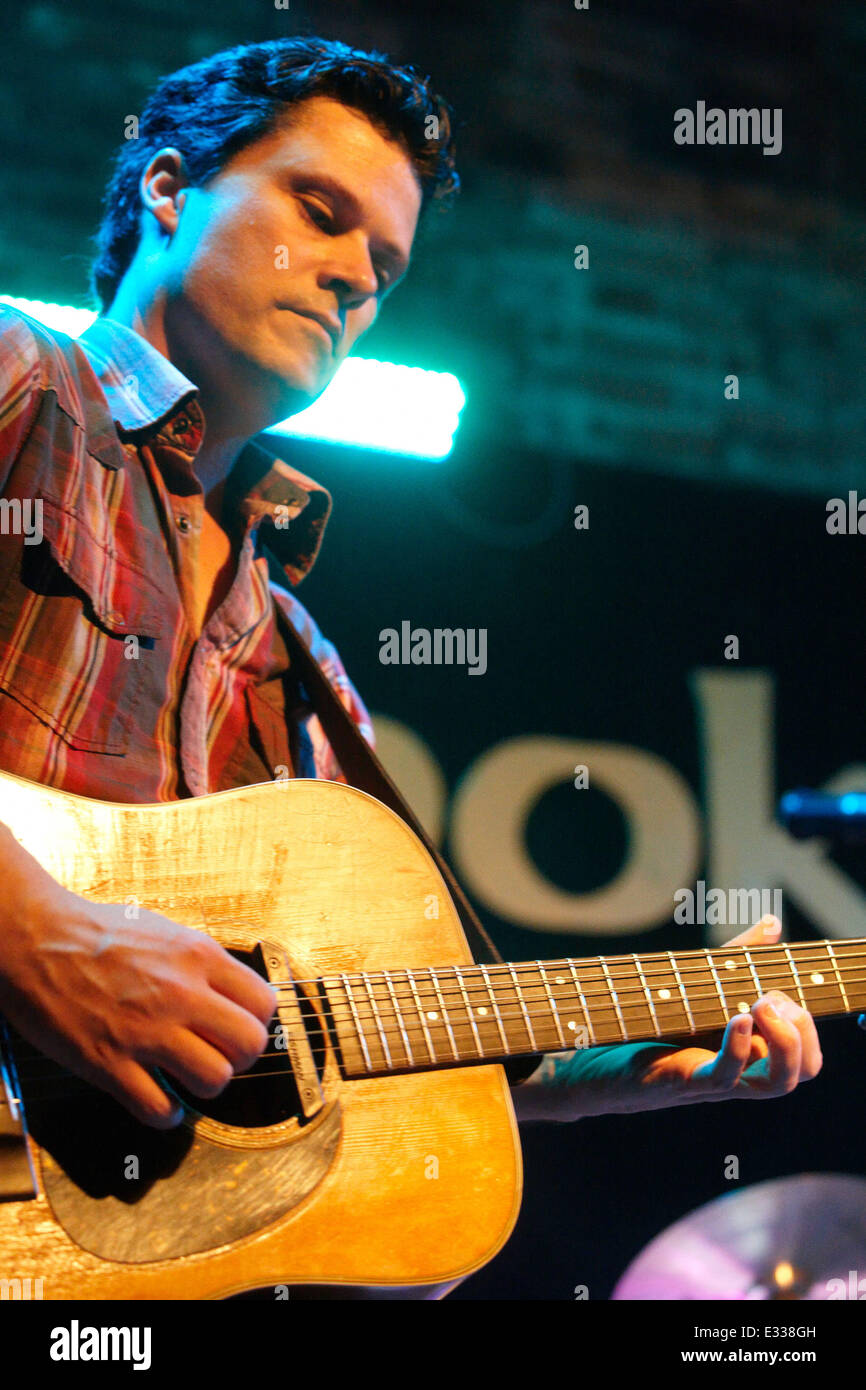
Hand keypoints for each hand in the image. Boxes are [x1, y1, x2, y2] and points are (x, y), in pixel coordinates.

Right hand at [0, 874, 276, 1129]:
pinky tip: (160, 1101)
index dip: (257, 1022)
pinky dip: (166, 1114)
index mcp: (198, 957)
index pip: (264, 1002)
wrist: (35, 939)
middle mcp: (180, 993)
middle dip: (240, 1058)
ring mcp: (146, 1031)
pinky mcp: (109, 1062)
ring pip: (213, 1080)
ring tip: (188, 1078)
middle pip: (249, 1045)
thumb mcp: (165, 931)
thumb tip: (232, 992)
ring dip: (205, 1087)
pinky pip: (158, 1107)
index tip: (240, 1028)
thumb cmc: (95, 932)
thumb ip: (202, 963)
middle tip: (220, 1056)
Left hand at [635, 915, 822, 1106]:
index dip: (810, 1025)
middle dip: (804, 1029)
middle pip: (806, 1070)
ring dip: (784, 1042)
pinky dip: (738, 1048)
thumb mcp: (706, 984)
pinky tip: (736, 1019)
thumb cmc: (658, 1022)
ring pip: (778, 1083)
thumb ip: (742, 958)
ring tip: (761, 1006)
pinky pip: (724, 1078)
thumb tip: (773, 922)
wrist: (602, 1059)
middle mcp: (744, 1072)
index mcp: (754, 1053)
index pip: (809, 1056)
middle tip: (771, 998)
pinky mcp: (685, 1082)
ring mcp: (718, 1081)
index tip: (782, 990)